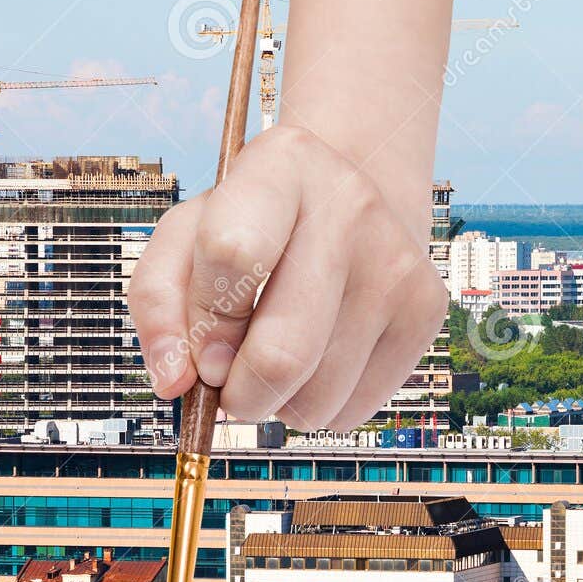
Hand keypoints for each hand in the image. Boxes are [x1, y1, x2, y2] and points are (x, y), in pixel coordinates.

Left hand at [128, 123, 446, 431]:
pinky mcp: (426, 312)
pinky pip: (350, 414)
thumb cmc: (252, 226)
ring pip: (315, 399)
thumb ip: (156, 302)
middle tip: (228, 380)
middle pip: (281, 354)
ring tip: (275, 359)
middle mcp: (351, 207)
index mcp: (281, 167)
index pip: (233, 256)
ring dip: (276, 403)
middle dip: (236, 393)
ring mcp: (398, 263)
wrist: (353, 196)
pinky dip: (316, 408)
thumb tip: (174, 383)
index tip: (202, 342)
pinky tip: (315, 364)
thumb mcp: (186, 237)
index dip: (205, 322)